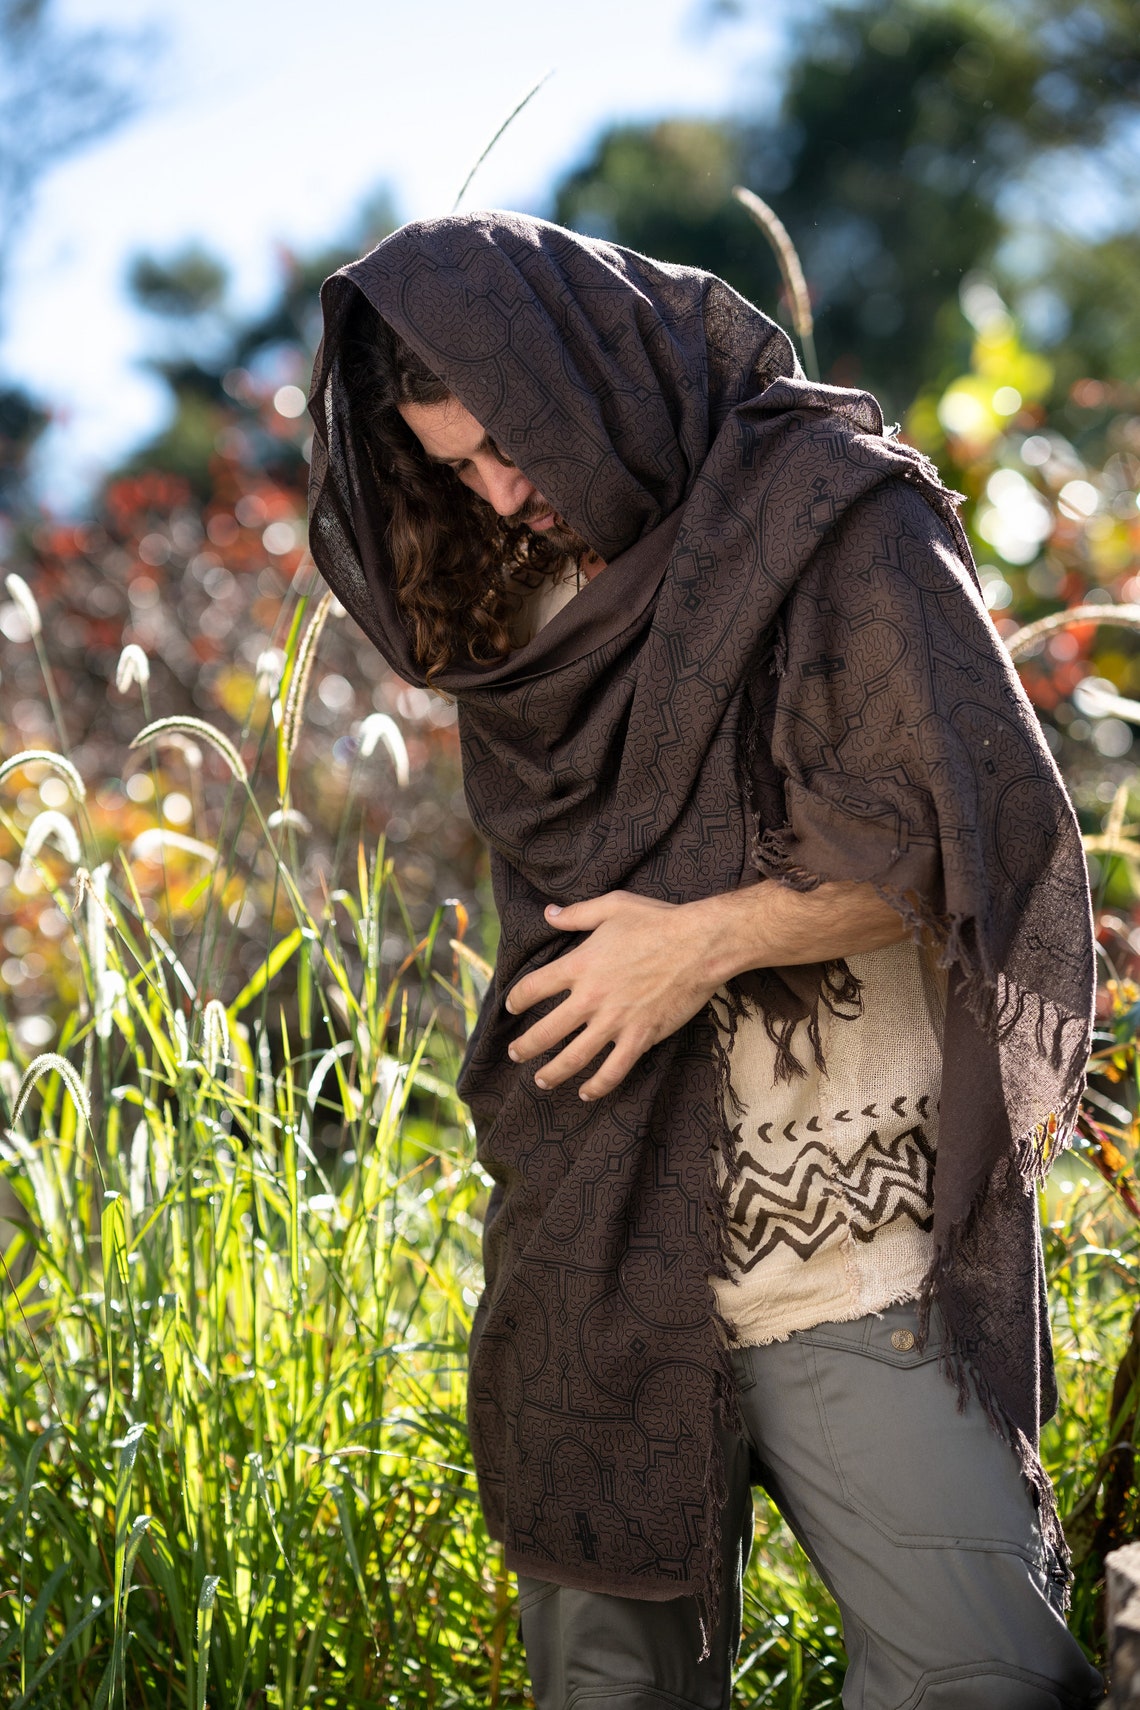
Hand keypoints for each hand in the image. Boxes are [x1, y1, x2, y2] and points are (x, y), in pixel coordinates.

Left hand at [505, 890, 721, 1100]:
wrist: (700, 945)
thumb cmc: (658, 921)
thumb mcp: (613, 906)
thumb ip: (577, 914)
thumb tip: (549, 913)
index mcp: (580, 964)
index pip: (533, 987)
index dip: (517, 999)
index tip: (511, 1007)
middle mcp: (591, 997)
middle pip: (546, 1031)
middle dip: (525, 1046)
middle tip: (515, 1054)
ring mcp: (615, 1021)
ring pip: (574, 1058)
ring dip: (553, 1072)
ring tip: (541, 1080)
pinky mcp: (640, 1037)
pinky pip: (613, 1071)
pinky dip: (598, 1086)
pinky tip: (586, 1093)